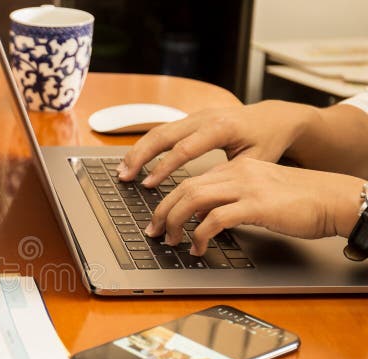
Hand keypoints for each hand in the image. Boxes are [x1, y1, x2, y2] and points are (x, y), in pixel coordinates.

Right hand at [118, 101, 317, 186]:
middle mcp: (204, 117)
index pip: (185, 149)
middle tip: (124, 175)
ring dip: (138, 150)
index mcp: (221, 127)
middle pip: (163, 134)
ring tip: (123, 169)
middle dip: (140, 155)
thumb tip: (202, 202)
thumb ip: (226, 178)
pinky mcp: (191, 119)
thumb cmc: (267, 141)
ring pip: (159, 130)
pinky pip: (164, 130)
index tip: (149, 184)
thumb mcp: (254, 162)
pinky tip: (136, 160)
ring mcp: (196, 116)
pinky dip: (147, 145)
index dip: (164, 168)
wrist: (275, 118)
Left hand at [143, 158, 365, 255]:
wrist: (336, 199)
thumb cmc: (302, 202)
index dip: (169, 201)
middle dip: (162, 211)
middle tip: (153, 231)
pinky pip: (215, 219)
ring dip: (175, 222)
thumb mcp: (259, 197)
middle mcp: (238, 173)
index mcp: (237, 168)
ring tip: (171, 241)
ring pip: (193, 199)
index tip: (158, 219)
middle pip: (185, 188)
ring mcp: (247, 187)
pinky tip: (199, 248)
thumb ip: (231, 203)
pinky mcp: (257, 205)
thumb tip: (203, 220)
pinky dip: (200, 236)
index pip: (191, 180)